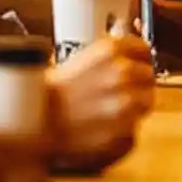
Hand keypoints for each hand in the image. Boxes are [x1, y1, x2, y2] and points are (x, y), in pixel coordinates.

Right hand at [45, 35, 155, 171]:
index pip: (144, 49)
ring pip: (145, 104)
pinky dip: (123, 131)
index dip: (137, 58)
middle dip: (136, 83)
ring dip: (132, 108)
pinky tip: (102, 127)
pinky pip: (134, 130)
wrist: (33, 123)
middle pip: (148, 77)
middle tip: (115, 92)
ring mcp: (125, 104)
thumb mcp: (81, 59)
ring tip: (106, 111)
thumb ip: (111, 55)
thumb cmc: (48, 93)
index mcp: (110, 50)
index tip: (133, 64)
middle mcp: (122, 74)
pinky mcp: (123, 132)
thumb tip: (132, 55)